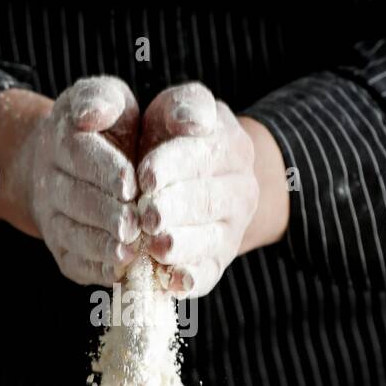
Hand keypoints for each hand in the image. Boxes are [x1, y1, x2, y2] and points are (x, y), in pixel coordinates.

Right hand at [0, 77, 141, 284]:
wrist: (65, 164)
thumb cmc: (103, 129)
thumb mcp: (104, 98)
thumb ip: (102, 99)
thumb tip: (92, 114)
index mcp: (61, 141)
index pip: (79, 155)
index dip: (104, 170)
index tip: (130, 183)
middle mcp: (49, 182)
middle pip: (75, 199)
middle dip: (105, 214)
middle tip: (133, 225)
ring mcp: (52, 219)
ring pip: (72, 234)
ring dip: (99, 246)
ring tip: (128, 253)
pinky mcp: (61, 250)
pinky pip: (73, 262)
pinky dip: (95, 270)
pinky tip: (120, 273)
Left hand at [136, 83, 257, 297]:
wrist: (190, 179)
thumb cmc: (171, 139)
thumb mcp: (177, 109)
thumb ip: (184, 105)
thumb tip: (194, 122)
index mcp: (231, 148)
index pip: (205, 156)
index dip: (174, 166)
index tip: (145, 175)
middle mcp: (239, 192)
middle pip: (209, 202)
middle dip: (176, 209)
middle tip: (146, 215)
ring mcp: (230, 231)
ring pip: (210, 242)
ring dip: (181, 246)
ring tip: (155, 246)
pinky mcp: (215, 264)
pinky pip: (207, 276)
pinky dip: (188, 280)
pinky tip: (168, 280)